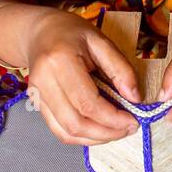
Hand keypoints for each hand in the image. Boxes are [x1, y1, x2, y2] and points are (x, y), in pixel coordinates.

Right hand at [19, 8, 141, 145]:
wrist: (40, 32)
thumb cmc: (71, 33)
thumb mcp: (101, 41)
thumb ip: (120, 69)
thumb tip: (135, 98)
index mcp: (59, 61)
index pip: (87, 103)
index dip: (112, 119)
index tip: (133, 121)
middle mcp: (43, 82)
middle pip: (75, 123)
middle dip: (106, 133)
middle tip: (128, 129)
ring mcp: (36, 96)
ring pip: (66, 133)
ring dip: (95, 139)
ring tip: (116, 131)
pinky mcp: (37, 105)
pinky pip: (59, 130)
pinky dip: (82, 136)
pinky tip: (99, 130)